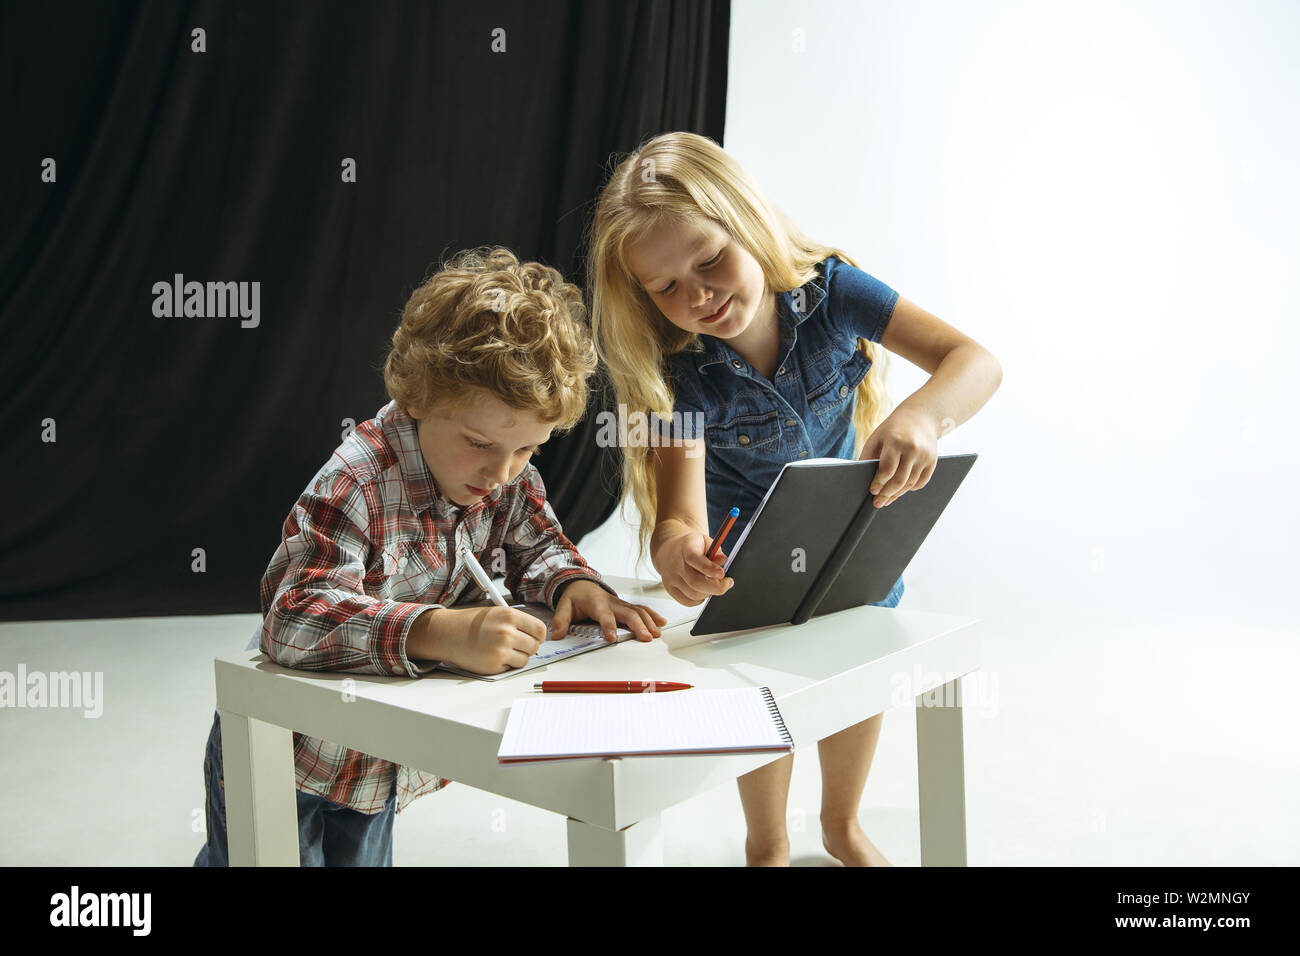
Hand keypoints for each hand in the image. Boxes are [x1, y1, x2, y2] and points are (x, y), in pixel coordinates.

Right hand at [423, 605, 548, 674]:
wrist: (449, 634)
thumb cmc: (473, 624)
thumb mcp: (497, 613)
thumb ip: (518, 622)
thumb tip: (539, 636)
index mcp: (509, 615)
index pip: (540, 629)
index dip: (538, 636)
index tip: (534, 637)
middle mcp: (506, 632)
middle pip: (535, 646)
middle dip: (528, 647)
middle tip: (516, 645)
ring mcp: (500, 650)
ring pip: (525, 659)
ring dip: (518, 657)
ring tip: (503, 650)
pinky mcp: (494, 664)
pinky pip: (512, 667)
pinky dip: (506, 664)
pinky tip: (493, 656)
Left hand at [551, 579, 667, 642]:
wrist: (582, 584)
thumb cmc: (575, 597)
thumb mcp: (564, 606)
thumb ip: (561, 621)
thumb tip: (557, 635)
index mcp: (596, 602)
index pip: (604, 615)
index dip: (608, 625)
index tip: (612, 637)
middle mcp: (612, 602)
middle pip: (628, 613)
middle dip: (638, 625)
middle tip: (645, 638)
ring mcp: (621, 604)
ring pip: (638, 611)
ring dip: (648, 622)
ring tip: (656, 634)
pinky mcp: (627, 606)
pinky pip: (642, 609)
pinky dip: (652, 615)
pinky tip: (661, 623)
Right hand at [656, 531, 732, 605]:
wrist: (668, 551)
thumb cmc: (690, 547)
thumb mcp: (704, 541)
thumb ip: (715, 550)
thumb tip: (722, 561)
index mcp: (685, 547)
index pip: (694, 558)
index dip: (709, 568)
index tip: (722, 573)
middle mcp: (676, 564)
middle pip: (695, 582)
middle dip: (716, 587)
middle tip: (727, 583)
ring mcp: (671, 578)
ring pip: (694, 595)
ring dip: (709, 592)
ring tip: (714, 584)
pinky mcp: (670, 589)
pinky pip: (688, 602)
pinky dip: (699, 599)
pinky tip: (703, 590)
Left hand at [857, 407, 939, 507]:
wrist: (921, 416)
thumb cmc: (894, 428)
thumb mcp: (877, 437)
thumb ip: (868, 456)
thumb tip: (862, 477)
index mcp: (895, 441)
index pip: (887, 470)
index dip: (878, 484)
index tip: (872, 491)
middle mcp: (912, 449)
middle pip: (899, 480)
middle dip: (887, 494)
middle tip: (878, 502)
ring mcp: (924, 456)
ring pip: (910, 484)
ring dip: (897, 494)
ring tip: (887, 499)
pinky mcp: (933, 461)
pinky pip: (921, 482)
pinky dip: (910, 489)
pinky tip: (901, 490)